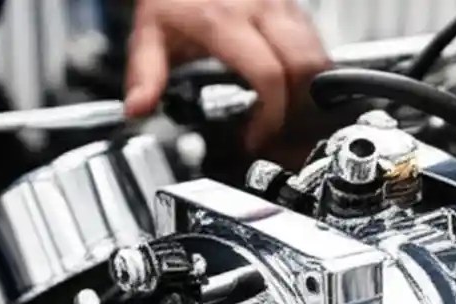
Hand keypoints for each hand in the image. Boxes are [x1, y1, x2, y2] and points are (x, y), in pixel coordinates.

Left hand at [123, 0, 331, 150]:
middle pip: (305, 67)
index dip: (269, 116)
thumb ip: (145, 75)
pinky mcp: (292, 4)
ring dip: (309, 90)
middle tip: (278, 131)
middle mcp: (260, 8)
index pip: (268, 76)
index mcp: (224, 20)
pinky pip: (315, 41)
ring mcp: (281, 3)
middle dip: (299, 108)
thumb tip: (138, 110)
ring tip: (285, 114)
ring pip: (317, 54)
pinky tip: (291, 87)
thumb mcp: (149, 34)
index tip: (256, 138)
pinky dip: (310, 71)